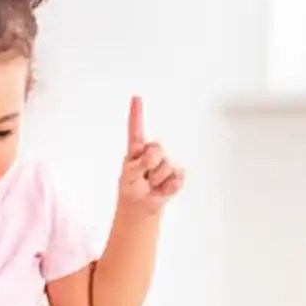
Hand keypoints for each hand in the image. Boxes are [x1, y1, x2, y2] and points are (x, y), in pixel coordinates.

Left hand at [119, 96, 183, 214]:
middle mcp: (151, 154)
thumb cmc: (131, 189)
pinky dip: (167, 187)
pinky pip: (176, 178)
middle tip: (144, 177)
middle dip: (150, 163)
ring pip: (166, 165)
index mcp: (136, 152)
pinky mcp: (176, 176)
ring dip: (157, 179)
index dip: (137, 114)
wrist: (141, 208)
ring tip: (151, 185)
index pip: (136, 130)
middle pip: (156, 147)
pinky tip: (161, 190)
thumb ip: (139, 163)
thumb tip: (151, 154)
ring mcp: (165, 164)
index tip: (136, 97)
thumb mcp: (128, 176)